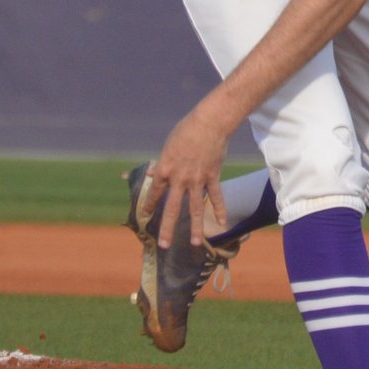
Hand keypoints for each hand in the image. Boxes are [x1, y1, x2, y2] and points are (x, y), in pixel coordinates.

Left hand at [145, 107, 228, 247]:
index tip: (145, 215)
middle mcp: (179, 178)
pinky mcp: (212, 177)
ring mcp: (197, 180)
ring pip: (196, 208)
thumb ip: (160, 164)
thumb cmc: (186, 131)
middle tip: (164, 245)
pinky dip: (220, 209)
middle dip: (168, 228)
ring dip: (196, 227)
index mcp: (165, 169)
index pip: (155, 192)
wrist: (209, 124)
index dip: (150, 204)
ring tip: (196, 244)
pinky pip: (216, 196)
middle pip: (173, 208)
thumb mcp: (168, 147)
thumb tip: (149, 174)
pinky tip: (222, 223)